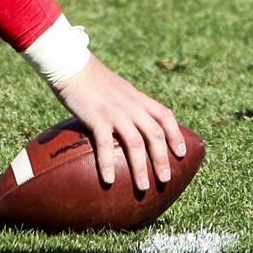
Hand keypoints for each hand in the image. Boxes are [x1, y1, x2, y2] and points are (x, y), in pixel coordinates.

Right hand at [50, 56, 184, 191]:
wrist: (70, 65)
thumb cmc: (89, 78)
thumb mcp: (115, 88)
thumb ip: (124, 103)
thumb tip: (127, 122)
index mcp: (137, 98)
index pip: (164, 116)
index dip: (176, 135)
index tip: (181, 153)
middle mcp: (131, 106)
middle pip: (154, 135)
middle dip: (162, 159)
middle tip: (165, 179)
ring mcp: (115, 112)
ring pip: (135, 144)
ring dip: (140, 168)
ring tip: (142, 188)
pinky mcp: (97, 117)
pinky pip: (106, 144)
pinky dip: (108, 163)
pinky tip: (108, 180)